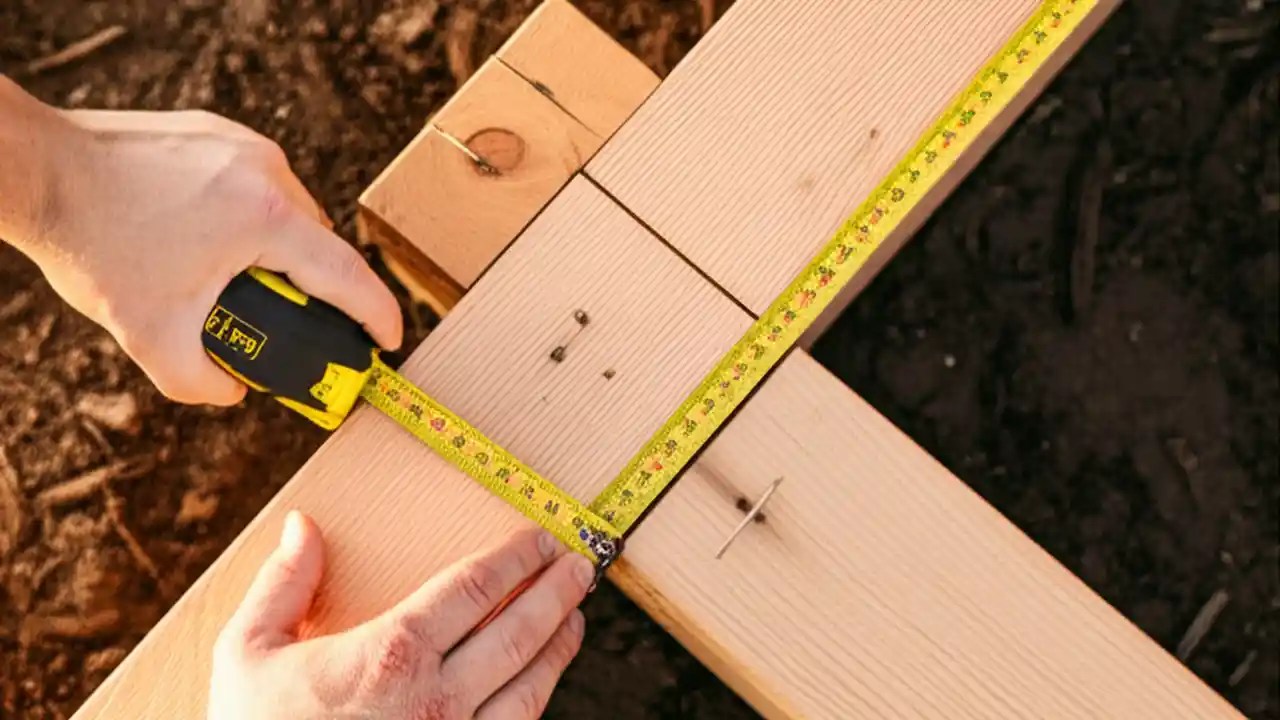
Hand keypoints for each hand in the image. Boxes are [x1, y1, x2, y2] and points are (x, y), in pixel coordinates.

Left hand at [27, 109, 401, 405]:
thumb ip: (204, 383)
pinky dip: (248, 219)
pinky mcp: (218, 133)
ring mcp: (243, 146)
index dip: (377, 315)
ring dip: (277, 252)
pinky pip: (257, 185)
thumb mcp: (151, 337)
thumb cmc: (93, 245)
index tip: (389, 342)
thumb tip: (235, 391)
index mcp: (267, 219)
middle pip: (319, 245)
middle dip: (311, 290)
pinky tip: (203, 240)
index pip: (347, 275)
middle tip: (288, 327)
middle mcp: (268, 173)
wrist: (38, 171)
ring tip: (230, 281)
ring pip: (289, 213)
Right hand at [209, 513, 591, 719]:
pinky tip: (541, 683)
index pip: (474, 589)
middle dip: (557, 593)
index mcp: (390, 654)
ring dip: (561, 647)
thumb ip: (281, 585)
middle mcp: (435, 698)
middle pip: (519, 632)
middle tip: (581, 567)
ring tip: (576, 618)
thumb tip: (301, 527)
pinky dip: (539, 699)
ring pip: (531, 688)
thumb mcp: (247, 655)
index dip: (516, 559)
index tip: (541, 540)